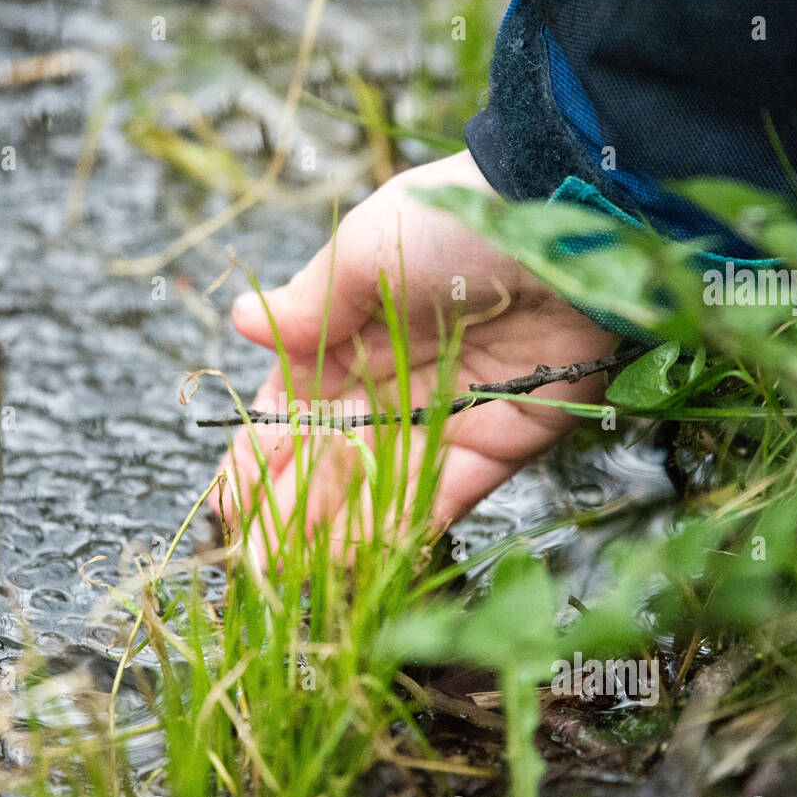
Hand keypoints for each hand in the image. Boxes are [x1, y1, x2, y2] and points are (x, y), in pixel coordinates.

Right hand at [210, 151, 616, 560]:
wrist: (567, 223)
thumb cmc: (454, 220)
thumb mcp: (366, 251)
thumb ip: (308, 304)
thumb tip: (240, 323)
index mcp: (349, 338)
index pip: (291, 412)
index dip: (258, 458)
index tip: (228, 504)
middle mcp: (390, 384)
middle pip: (330, 462)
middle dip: (289, 513)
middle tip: (254, 565)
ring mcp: (444, 417)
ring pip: (379, 489)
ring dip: (336, 532)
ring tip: (299, 577)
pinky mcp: (499, 441)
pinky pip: (444, 494)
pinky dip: (403, 527)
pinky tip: (362, 560)